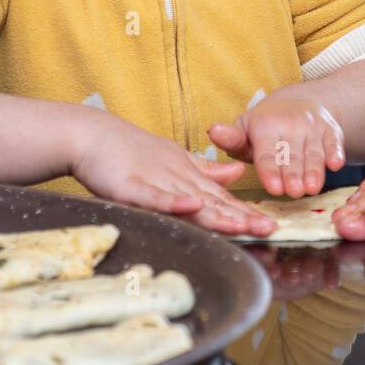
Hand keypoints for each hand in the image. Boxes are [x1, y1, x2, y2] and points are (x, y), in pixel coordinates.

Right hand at [71, 111, 275, 236]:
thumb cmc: (130, 151)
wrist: (93, 135)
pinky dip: (173, 202)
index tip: (271, 225)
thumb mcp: (174, 159)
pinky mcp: (132, 186)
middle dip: (242, 217)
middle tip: (270, 229)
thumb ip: (204, 170)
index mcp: (188, 177)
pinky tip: (192, 206)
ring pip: (191, 201)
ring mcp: (156, 181)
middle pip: (213, 202)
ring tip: (243, 224)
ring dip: (217, 214)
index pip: (222, 198)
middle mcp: (178, 179)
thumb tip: (237, 174)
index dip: (245, 212)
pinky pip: (155, 196)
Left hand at [207, 88, 345, 197]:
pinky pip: (335, 142)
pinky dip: (336, 152)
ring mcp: (313, 126)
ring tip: (312, 188)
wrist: (299, 103)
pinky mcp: (331, 130)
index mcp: (266, 125)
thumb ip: (231, 138)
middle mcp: (291, 124)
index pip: (267, 152)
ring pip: (313, 152)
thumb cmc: (266, 127)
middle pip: (291, 155)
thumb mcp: (245, 129)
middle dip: (292, 173)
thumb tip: (213, 131)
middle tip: (293, 191)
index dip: (270, 171)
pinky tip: (337, 164)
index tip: (273, 187)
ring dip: (314, 170)